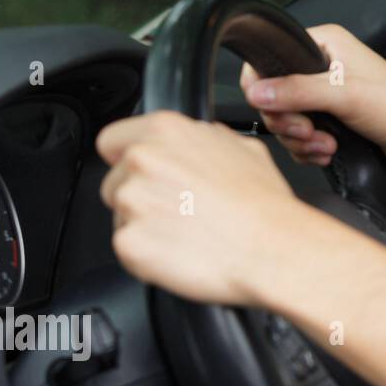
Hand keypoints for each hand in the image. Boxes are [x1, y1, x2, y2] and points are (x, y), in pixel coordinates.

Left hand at [97, 111, 314, 306]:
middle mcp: (143, 160)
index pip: (113, 140)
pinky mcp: (129, 242)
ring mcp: (133, 202)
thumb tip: (200, 139)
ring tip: (187, 231)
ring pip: (121, 216)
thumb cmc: (264, 205)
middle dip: (141, 196)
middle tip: (180, 209)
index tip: (145, 175)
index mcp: (167, 131)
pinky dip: (149, 254)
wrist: (273, 248)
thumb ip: (208, 138)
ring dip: (145, 226)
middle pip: (115, 182)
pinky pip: (128, 249)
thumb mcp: (247, 149)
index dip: (128, 159)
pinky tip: (181, 250)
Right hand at [239, 24, 385, 175]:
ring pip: (287, 121)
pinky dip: (310, 150)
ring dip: (301, 140)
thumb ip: (298, 91)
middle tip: (308, 130)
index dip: (267, 88)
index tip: (280, 108)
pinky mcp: (333, 121)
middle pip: (275, 96)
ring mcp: (328, 96)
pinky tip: (329, 152)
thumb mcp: (346, 95)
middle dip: (289, 122)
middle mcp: (325, 66)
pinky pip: (301, 138)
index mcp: (327, 44)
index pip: (272, 59)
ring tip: (325, 144)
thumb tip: (259, 91)